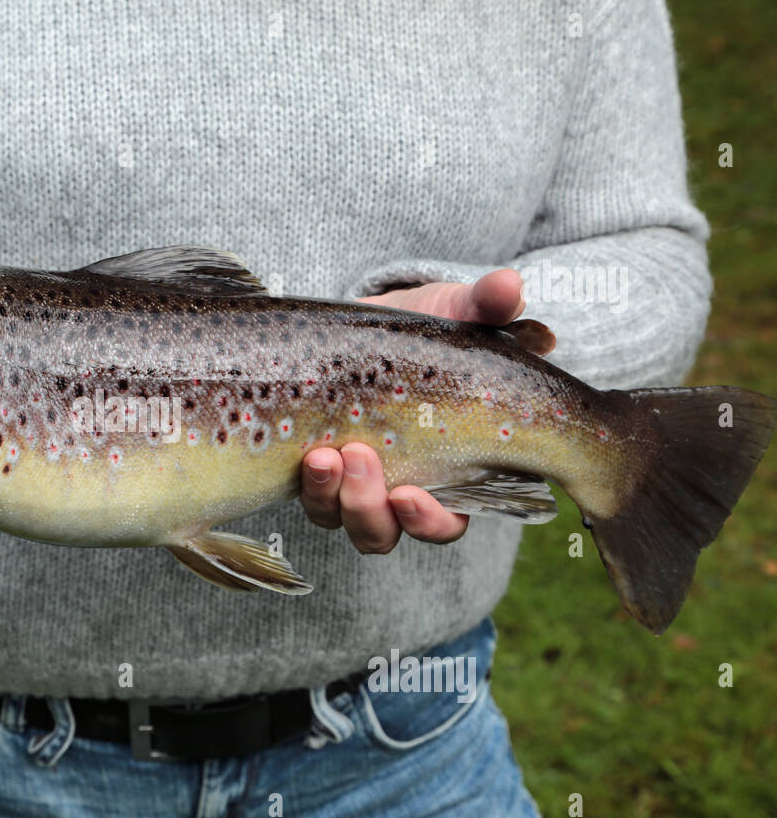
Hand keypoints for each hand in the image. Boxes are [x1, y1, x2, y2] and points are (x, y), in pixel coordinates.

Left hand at [299, 268, 524, 551]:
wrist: (364, 322)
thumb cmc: (426, 327)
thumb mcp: (457, 310)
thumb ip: (485, 304)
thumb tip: (510, 285)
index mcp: (452, 470)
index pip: (449, 521)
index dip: (431, 522)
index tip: (410, 496)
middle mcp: (403, 488)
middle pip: (387, 532)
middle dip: (370, 510)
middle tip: (359, 458)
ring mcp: (356, 484)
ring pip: (342, 521)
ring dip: (331, 498)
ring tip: (324, 455)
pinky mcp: (317, 471)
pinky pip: (311, 500)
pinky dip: (308, 486)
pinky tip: (306, 454)